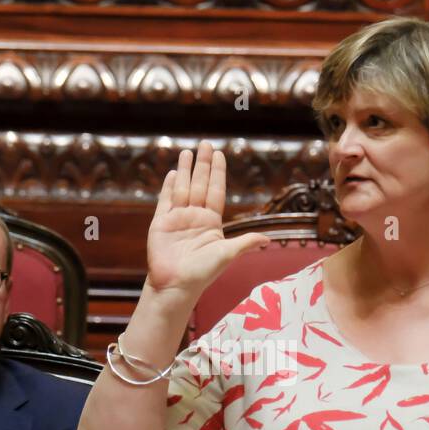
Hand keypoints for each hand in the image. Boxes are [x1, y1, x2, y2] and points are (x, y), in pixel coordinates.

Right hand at [145, 141, 269, 301]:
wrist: (176, 286)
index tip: (219, 154)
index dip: (218, 172)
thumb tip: (268, 240)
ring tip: (187, 152)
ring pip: (183, 188)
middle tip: (205, 143)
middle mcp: (195, 217)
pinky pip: (165, 200)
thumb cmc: (203, 273)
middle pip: (200, 184)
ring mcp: (177, 219)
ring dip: (185, 170)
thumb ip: (245, 242)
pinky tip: (172, 173)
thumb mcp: (227, 254)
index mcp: (211, 222)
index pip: (216, 190)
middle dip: (203, 164)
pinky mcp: (161, 223)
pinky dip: (168, 186)